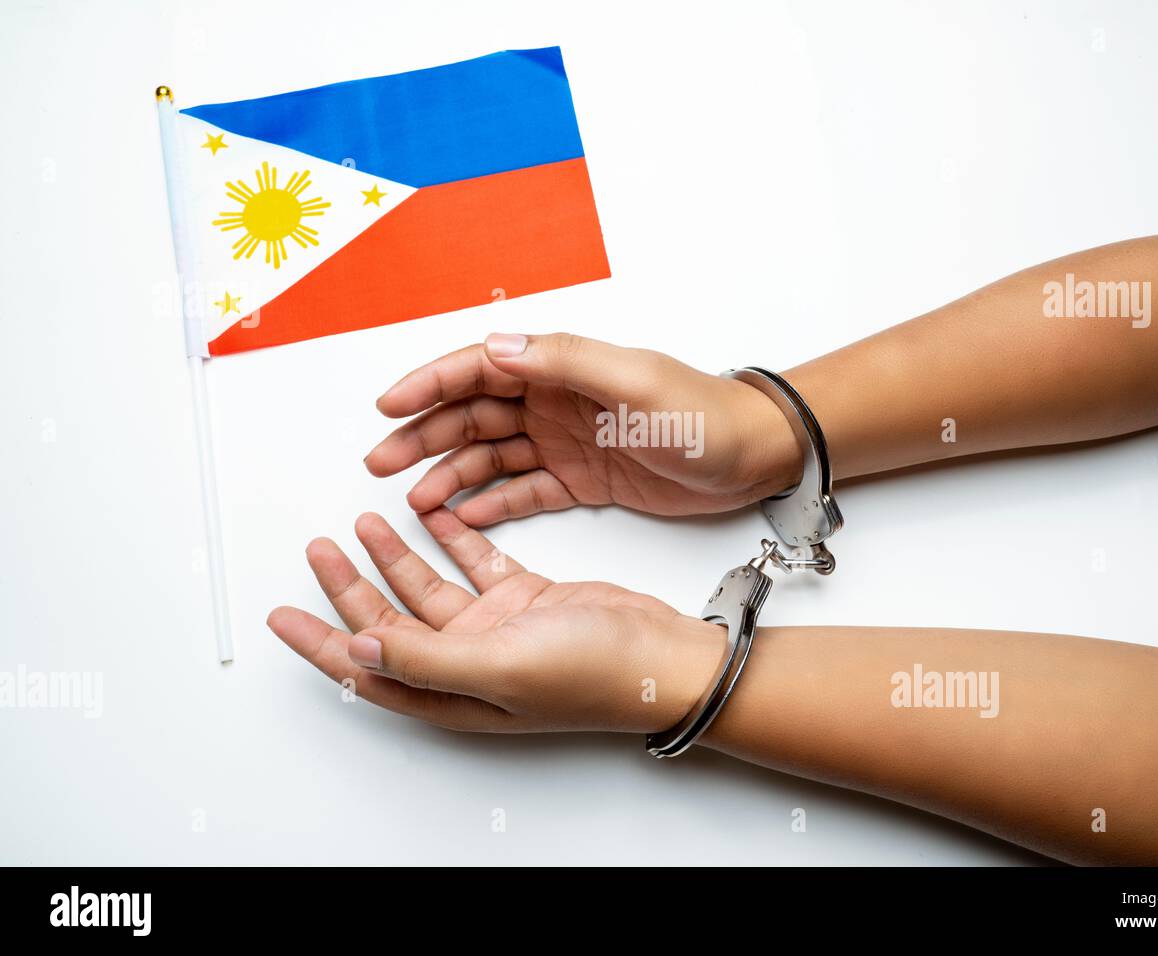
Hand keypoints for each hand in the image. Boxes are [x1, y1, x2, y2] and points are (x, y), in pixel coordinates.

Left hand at [267, 508, 724, 732]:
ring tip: (363, 521)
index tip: (281, 617)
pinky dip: (454, 537)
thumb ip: (425, 658)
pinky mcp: (525, 596)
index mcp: (452, 692)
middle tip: (318, 549)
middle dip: (350, 587)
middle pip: (389, 622)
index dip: (320, 645)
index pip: (367, 669)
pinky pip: (476, 561)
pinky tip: (434, 512)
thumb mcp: (499, 667)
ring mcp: (496, 627)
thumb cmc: (594, 674)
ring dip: (396, 555)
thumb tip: (357, 651)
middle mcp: (467, 661)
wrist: (662, 654)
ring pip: (428, 586)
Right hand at [363, 333, 802, 525]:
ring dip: (451, 474)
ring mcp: (565, 442)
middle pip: (473, 414)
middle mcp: (555, 402)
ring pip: (491, 456)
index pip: (480, 368)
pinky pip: (524, 491)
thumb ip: (564, 362)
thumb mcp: (634, 381)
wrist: (752, 456)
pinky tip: (461, 517)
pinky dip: (492, 504)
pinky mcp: (582, 481)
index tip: (390, 406)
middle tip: (382, 463)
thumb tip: (496, 347)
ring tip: (413, 500)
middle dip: (424, 435)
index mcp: (562, 368)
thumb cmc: (702, 412)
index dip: (430, 384)